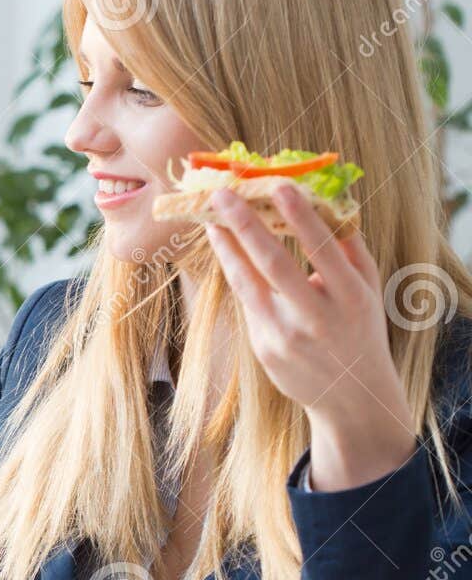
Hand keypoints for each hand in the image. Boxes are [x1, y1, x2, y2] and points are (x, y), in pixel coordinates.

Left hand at [204, 184, 417, 489]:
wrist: (350, 394)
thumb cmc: (359, 328)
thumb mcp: (367, 288)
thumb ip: (348, 247)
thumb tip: (325, 201)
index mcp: (350, 296)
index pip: (322, 249)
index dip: (300, 216)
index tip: (279, 185)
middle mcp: (316, 317)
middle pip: (275, 265)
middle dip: (246, 226)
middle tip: (223, 195)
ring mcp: (285, 335)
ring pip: (248, 284)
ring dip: (227, 248)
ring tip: (211, 219)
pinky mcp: (263, 348)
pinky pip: (247, 302)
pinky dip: (235, 272)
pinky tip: (224, 247)